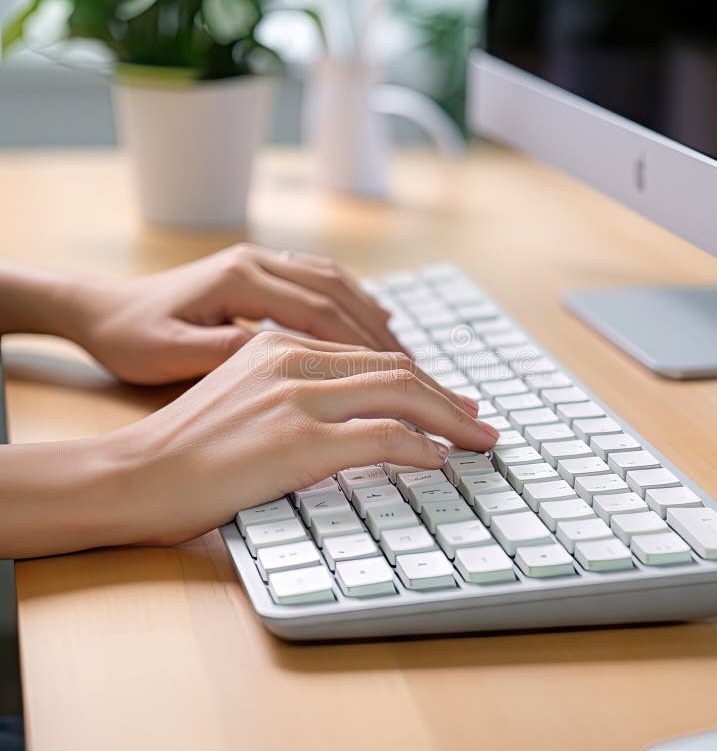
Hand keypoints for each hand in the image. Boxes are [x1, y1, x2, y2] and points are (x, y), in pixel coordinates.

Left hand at [66, 243, 403, 384]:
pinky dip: (353, 300)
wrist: (99, 309)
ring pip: (334, 283)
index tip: (400, 376)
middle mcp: (256, 262)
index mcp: (239, 280)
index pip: (319, 313)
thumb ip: (228, 352)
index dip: (364, 346)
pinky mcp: (258, 271)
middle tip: (418, 369)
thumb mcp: (169, 355)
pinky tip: (374, 320)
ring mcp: (259, 261)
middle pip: (337, 295)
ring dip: (373, 316)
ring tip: (406, 352)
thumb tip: (289, 360)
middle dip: (381, 334)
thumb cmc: (128, 337)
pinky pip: (320, 279)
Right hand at [108, 332, 496, 546]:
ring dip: (449, 419)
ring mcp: (297, 397)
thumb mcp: (245, 397)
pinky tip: (439, 460)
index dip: (418, 379)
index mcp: (281, 345)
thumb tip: (350, 412)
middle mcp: (294, 359)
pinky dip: (421, 447)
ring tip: (477, 440)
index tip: (447, 401)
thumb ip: (295, 390)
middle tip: (478, 421)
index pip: (371, 357)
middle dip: (446, 397)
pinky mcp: (298, 439)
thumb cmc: (188, 446)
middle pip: (396, 369)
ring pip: (399, 393)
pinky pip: (383, 436)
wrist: (136, 474)